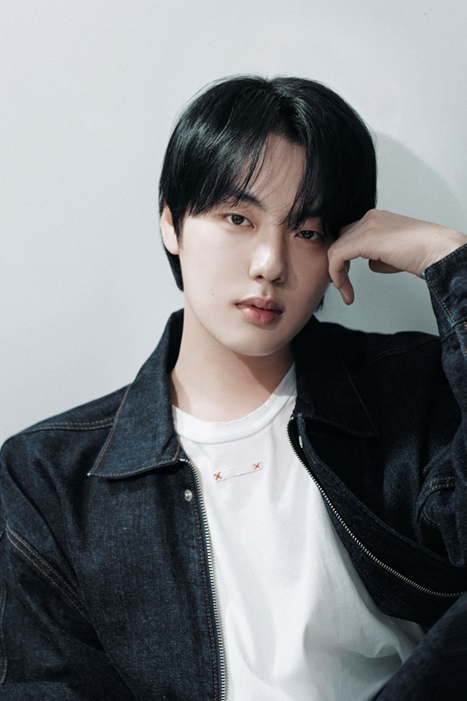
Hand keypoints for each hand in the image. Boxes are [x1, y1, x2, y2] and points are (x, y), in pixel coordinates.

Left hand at [327, 209, 465, 304]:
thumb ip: (379, 255)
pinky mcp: (365, 239)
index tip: (347, 280)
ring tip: (346, 293)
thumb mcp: (395, 254)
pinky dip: (336, 275)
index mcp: (376, 218)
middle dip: (337, 266)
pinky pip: (337, 256)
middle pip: (340, 242)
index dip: (344, 259)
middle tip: (344, 287)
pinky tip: (345, 289)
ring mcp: (367, 226)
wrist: (440, 251)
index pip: (348, 237)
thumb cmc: (425, 254)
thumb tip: (370, 263)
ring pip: (335, 250)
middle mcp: (369, 218)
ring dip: (337, 274)